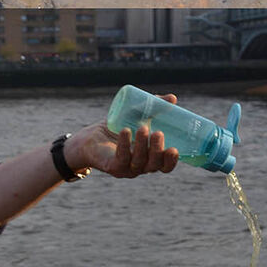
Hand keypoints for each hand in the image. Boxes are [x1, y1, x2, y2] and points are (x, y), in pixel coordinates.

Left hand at [65, 94, 180, 177]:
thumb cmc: (118, 128)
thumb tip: (173, 98)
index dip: (171, 160)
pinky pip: (121, 159)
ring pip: (139, 162)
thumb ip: (156, 107)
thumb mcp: (138, 115)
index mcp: (151, 158)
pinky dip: (124, 145)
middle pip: (154, 165)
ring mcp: (127, 169)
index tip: (174, 149)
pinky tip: (125, 131)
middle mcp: (141, 167)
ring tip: (142, 128)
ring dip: (142, 145)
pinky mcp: (113, 167)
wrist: (92, 138)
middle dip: (158, 150)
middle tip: (158, 133)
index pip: (165, 166)